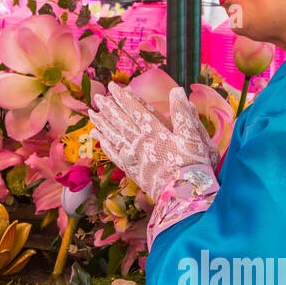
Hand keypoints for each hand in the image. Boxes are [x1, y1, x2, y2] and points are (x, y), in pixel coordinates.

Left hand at [89, 84, 216, 199]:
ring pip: (112, 136)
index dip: (123, 97)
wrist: (184, 198)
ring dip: (101, 123)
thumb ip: (183, 113)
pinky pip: (113, 154)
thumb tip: (177, 90)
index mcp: (154, 132)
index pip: (134, 110)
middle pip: (119, 121)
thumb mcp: (194, 138)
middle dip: (108, 107)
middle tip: (96, 97)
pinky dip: (104, 144)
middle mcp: (139, 143)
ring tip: (91, 113)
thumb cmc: (193, 167)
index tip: (112, 86)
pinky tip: (98, 138)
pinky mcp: (131, 171)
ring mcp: (133, 157)